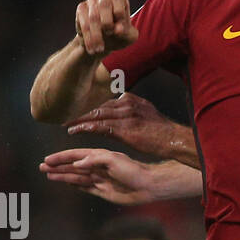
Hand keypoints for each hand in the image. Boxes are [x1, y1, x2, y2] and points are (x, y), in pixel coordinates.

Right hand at [40, 148, 152, 204]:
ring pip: (76, 177)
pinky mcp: (103, 191)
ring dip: (62, 176)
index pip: (75, 156)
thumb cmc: (133, 170)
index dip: (61, 158)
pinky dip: (74, 184)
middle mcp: (97, 167)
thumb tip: (78, 163)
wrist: (148, 186)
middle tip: (41, 167)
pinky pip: (85, 187)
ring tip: (48, 175)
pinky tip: (65, 183)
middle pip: (72, 166)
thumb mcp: (114, 160)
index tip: (47, 159)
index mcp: (99, 157)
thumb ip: (95, 159)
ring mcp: (99, 179)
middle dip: (57, 166)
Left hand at [67, 94, 183, 160]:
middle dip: (80, 112)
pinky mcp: (124, 129)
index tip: (79, 110)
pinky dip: (85, 128)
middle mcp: (126, 104)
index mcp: (130, 99)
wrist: (173, 139)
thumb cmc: (162, 131)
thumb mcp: (146, 113)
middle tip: (66, 115)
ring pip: (95, 115)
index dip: (90, 107)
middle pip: (97, 106)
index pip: (105, 102)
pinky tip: (74, 131)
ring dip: (79, 120)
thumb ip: (132, 109)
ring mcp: (124, 116)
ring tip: (66, 124)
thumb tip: (121, 105)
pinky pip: (99, 127)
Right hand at [75, 0, 137, 56]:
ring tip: (99, 49)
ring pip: (93, 16)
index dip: (119, 12)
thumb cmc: (119, 37)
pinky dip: (88, 37)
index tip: (121, 29)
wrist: (103, 44)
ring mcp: (92, 2)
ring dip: (96, 35)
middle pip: (104, 4)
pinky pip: (83, 22)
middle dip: (107, 21)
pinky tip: (92, 49)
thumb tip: (118, 29)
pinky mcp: (81, 9)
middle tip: (109, 34)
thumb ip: (127, 33)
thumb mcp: (129, 37)